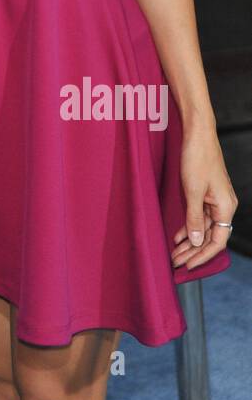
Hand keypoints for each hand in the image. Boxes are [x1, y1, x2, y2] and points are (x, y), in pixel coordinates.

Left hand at [172, 128, 237, 271]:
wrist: (198, 134)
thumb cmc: (197, 158)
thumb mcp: (192, 191)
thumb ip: (194, 218)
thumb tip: (196, 242)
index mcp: (226, 207)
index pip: (217, 241)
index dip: (202, 256)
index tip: (187, 265)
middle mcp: (223, 206)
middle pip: (210, 237)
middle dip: (193, 252)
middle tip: (175, 263)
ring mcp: (214, 200)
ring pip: (203, 228)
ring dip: (189, 242)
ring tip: (174, 254)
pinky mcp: (205, 194)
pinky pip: (198, 217)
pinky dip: (188, 227)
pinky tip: (177, 237)